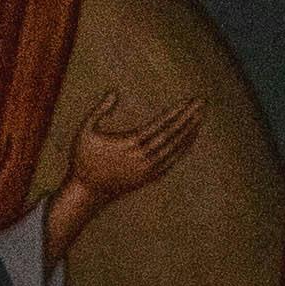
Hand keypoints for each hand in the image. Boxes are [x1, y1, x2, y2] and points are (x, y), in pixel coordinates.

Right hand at [48, 86, 200, 245]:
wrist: (87, 194)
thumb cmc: (83, 159)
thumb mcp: (85, 130)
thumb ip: (99, 110)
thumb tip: (114, 91)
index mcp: (129, 144)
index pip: (159, 126)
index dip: (175, 113)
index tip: (187, 101)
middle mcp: (142, 158)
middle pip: (171, 135)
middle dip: (188, 118)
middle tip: (201, 103)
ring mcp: (147, 170)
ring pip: (174, 149)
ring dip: (189, 132)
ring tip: (200, 116)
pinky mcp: (148, 178)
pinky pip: (171, 162)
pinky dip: (182, 149)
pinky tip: (190, 138)